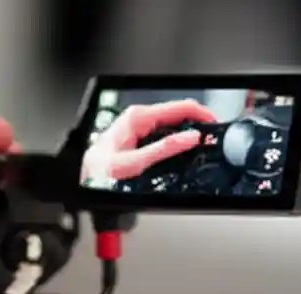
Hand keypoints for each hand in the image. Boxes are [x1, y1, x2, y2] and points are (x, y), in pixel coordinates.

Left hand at [80, 100, 217, 184]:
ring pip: (173, 123)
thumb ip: (163, 150)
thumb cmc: (100, 171)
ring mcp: (140, 126)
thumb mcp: (134, 163)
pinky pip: (165, 133)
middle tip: (212, 137)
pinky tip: (184, 147)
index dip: (201, 113)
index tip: (215, 123)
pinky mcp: (140, 137)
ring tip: (202, 143)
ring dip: (188, 131)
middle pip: (178, 114)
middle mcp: (139, 118)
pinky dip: (178, 138)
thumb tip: (189, 139)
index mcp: (138, 117)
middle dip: (197, 123)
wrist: (85, 180)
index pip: (179, 106)